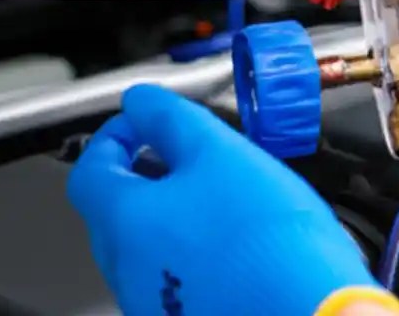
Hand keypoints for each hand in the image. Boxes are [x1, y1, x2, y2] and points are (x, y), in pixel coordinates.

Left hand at [68, 84, 398, 315]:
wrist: (309, 310)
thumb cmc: (267, 240)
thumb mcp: (220, 153)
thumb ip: (171, 120)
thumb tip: (141, 102)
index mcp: (123, 221)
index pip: (90, 169)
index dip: (115, 137)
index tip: (144, 122)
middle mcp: (125, 269)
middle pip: (114, 211)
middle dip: (146, 175)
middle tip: (185, 157)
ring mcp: (151, 301)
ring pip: (146, 247)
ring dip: (173, 217)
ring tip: (221, 201)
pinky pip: (173, 278)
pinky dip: (193, 253)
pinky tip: (234, 245)